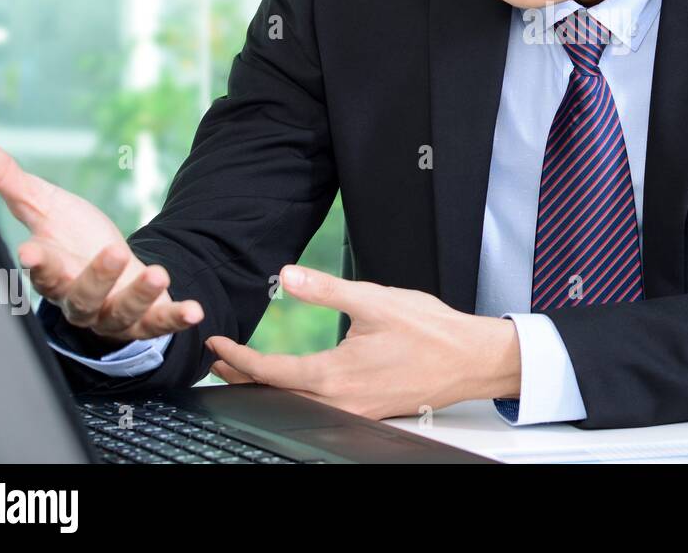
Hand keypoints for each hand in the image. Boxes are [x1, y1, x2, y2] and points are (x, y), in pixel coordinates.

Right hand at [0, 132, 202, 341]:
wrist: (112, 270)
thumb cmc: (72, 238)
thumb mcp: (43, 203)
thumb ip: (6, 177)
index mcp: (53, 272)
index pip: (41, 271)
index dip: (38, 264)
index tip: (31, 252)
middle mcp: (80, 300)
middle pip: (81, 298)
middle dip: (96, 278)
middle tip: (111, 251)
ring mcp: (113, 314)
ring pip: (120, 313)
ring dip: (139, 295)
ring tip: (157, 272)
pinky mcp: (145, 319)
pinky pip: (159, 323)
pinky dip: (176, 319)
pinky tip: (194, 311)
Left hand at [206, 265, 520, 419]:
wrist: (471, 358)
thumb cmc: (430, 330)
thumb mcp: (374, 299)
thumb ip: (325, 289)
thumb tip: (286, 276)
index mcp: (334, 374)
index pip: (269, 370)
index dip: (236, 358)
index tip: (216, 344)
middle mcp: (339, 401)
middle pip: (274, 395)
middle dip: (242, 378)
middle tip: (219, 362)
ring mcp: (354, 411)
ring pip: (295, 404)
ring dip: (267, 388)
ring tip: (247, 371)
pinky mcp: (368, 411)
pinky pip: (319, 407)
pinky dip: (295, 394)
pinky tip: (296, 381)